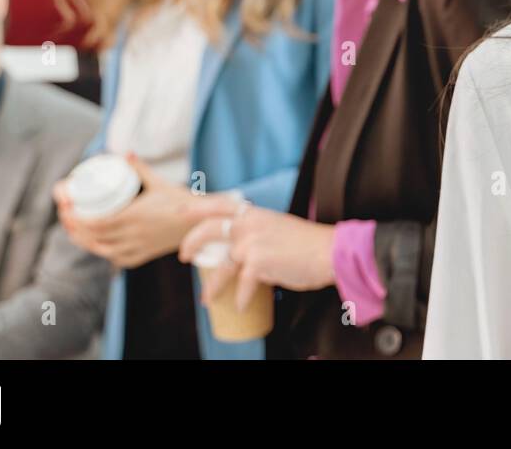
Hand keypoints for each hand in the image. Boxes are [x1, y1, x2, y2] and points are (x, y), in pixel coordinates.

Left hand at [53, 154, 196, 268]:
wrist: (199, 223)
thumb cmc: (179, 201)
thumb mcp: (159, 182)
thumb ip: (140, 168)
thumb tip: (125, 152)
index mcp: (134, 216)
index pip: (97, 223)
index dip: (78, 220)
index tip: (67, 208)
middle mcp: (133, 235)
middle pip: (95, 237)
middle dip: (76, 228)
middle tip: (67, 216)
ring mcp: (138, 247)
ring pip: (102, 250)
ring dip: (86, 242)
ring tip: (76, 231)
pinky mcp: (144, 256)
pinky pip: (118, 258)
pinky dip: (105, 253)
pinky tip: (99, 245)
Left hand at [178, 203, 336, 311]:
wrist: (329, 252)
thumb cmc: (309, 244)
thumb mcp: (279, 227)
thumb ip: (259, 233)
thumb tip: (243, 251)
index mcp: (255, 214)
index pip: (220, 205)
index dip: (198, 207)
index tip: (181, 211)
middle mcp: (250, 225)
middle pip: (210, 230)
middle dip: (192, 243)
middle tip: (184, 256)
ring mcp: (252, 243)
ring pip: (222, 266)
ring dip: (213, 286)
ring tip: (207, 298)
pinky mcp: (257, 263)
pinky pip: (242, 285)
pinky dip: (241, 298)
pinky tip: (241, 305)